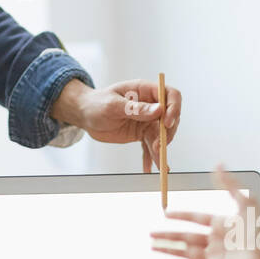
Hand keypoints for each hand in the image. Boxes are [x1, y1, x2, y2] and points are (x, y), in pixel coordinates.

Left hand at [50, 78, 181, 171]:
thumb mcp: (113, 105)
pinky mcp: (141, 133)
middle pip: (169, 118)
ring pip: (161, 135)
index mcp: (145, 91)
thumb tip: (159, 110)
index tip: (167, 123)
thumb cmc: (96, 103)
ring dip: (161, 149)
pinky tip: (149, 167)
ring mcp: (146, 120)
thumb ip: (135, 108)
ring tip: (159, 164)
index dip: (173, 108)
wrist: (85, 115)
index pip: (170, 96)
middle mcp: (150, 105)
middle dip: (166, 134)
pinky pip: (150, 146)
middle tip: (158, 147)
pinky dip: (151, 157)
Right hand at [149, 163, 259, 258]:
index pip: (196, 218)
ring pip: (185, 252)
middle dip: (168, 235)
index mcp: (221, 224)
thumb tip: (218, 165)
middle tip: (152, 234)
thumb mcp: (245, 202)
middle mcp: (216, 240)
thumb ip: (229, 185)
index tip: (166, 213)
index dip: (181, 215)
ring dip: (168, 249)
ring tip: (153, 246)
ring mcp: (214, 256)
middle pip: (186, 236)